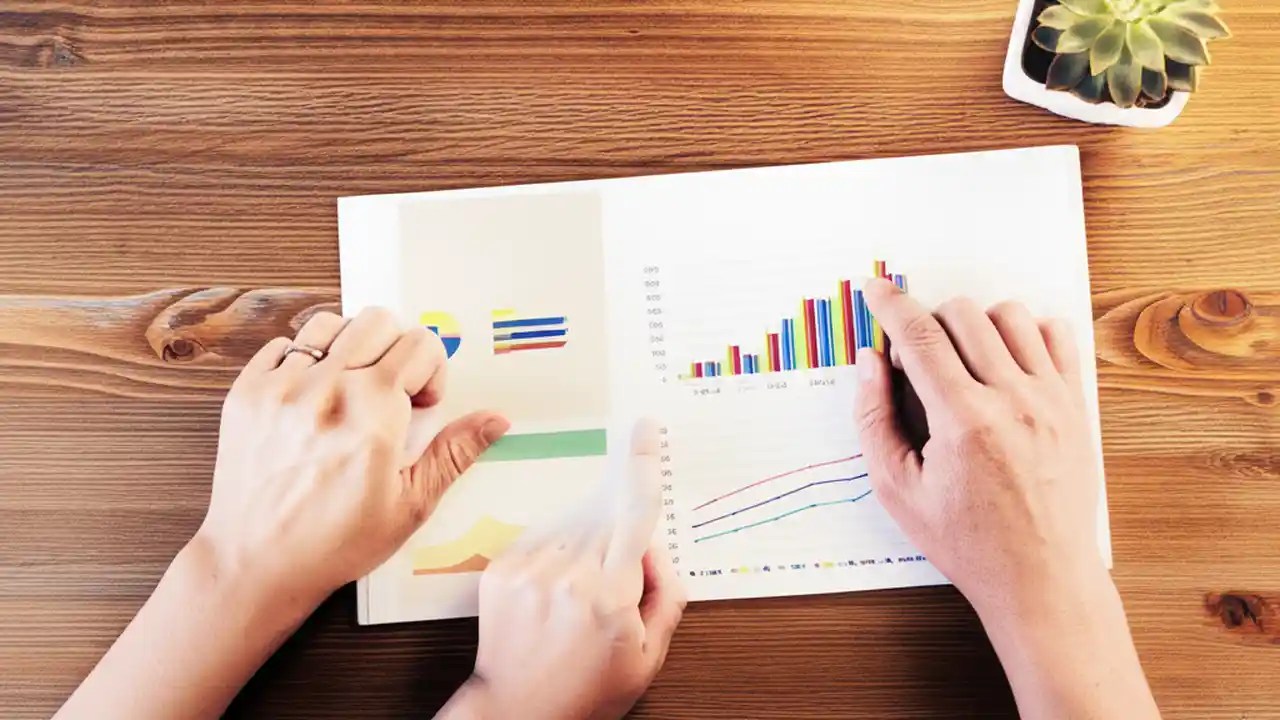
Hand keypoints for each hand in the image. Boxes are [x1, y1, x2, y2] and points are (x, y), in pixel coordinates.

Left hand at [197, 308, 509, 605]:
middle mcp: (326, 388)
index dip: (432, 373)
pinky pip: (282, 346)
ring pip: (330, 324)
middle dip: (398, 350)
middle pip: (378, 321)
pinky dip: (303, 361)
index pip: (420, 344)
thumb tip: (495, 420)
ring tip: (352, 387)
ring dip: (350, 347)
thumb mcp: (410, 505)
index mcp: (372, 411)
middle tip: (393, 391)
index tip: (422, 404)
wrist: (257, 564)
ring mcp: (281, 387)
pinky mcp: (247, 393)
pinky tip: (313, 397)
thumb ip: (454, 452)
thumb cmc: (333, 542)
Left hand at [439, 422, 686, 719]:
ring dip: (584, 554)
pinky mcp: (501, 570)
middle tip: (611, 593)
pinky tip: (552, 600)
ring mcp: (529, 570)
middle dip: (619, 546)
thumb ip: (664, 594)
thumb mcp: (648, 655)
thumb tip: (654, 548)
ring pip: (574, 531)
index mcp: (609, 595)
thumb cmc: (586, 692)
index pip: (634, 513)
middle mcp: (567, 575)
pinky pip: (542, 542)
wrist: (516, 713)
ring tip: (575, 606)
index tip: (645, 431)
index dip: (643, 466)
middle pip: (607, 523)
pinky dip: (555, 560)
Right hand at [855, 279, 1158, 718]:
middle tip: (918, 357)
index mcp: (962, 421)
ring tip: (963, 359)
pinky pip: (1057, 335)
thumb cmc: (967, 542)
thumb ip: (874, 419)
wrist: (1041, 577)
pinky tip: (1007, 360)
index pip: (919, 336)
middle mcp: (1012, 400)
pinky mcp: (1075, 406)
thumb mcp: (898, 490)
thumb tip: (869, 362)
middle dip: (928, 319)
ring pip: (1010, 316)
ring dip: (976, 323)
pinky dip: (1027, 332)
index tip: (877, 289)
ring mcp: (1051, 400)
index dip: (891, 304)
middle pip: (963, 314)